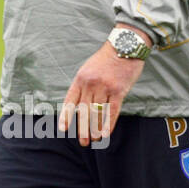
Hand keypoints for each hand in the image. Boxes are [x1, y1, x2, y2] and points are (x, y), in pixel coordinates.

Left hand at [58, 28, 151, 145]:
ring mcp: (105, 87)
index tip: (63, 129)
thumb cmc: (106, 59)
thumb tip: (79, 106)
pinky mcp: (119, 90)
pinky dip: (109, 124)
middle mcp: (91, 84)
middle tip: (83, 141)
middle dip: (82, 129)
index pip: (70, 101)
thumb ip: (83, 86)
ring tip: (94, 140)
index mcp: (80, 79)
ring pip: (98, 113)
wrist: (125, 46)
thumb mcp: (88, 69)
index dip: (66, 117)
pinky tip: (106, 134)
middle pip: (84, 111)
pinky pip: (112, 111)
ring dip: (95, 129)